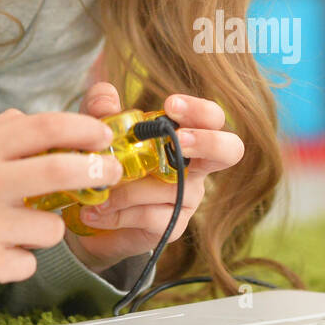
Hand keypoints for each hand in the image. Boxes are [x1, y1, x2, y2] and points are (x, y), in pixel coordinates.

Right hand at [0, 108, 123, 296]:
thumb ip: (0, 133)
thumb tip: (44, 124)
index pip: (44, 128)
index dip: (84, 129)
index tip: (105, 136)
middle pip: (61, 173)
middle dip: (97, 171)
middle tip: (111, 173)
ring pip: (52, 228)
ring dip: (45, 229)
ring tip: (15, 229)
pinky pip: (29, 262)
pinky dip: (19, 260)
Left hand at [63, 83, 244, 274]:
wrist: (94, 216)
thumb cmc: (107, 166)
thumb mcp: (98, 133)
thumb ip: (100, 111)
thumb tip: (106, 99)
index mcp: (184, 138)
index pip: (212, 118)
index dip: (200, 111)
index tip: (169, 105)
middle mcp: (196, 167)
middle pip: (231, 150)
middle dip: (209, 141)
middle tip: (180, 140)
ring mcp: (188, 198)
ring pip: (172, 188)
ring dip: (131, 189)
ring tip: (100, 190)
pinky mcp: (173, 226)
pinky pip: (152, 216)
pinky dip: (120, 213)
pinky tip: (96, 212)